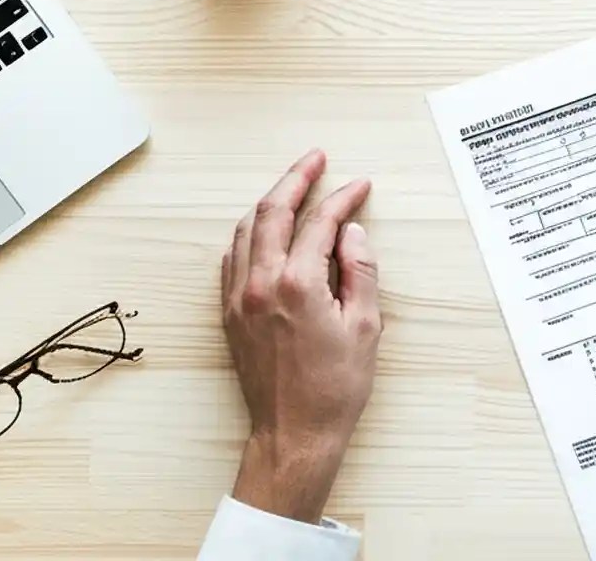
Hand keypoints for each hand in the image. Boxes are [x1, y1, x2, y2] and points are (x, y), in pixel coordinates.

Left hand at [220, 149, 380, 523]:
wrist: (294, 434)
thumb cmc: (334, 389)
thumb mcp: (365, 327)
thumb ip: (359, 271)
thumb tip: (352, 232)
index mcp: (298, 284)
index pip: (320, 222)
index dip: (342, 198)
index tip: (359, 186)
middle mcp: (260, 283)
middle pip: (273, 211)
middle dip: (296, 179)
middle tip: (316, 161)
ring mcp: (238, 298)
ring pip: (246, 230)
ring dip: (270, 203)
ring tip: (292, 189)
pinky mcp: (229, 314)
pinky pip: (232, 258)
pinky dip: (249, 234)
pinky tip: (264, 232)